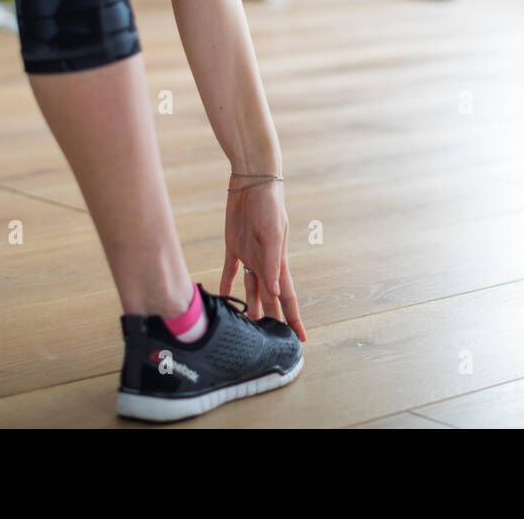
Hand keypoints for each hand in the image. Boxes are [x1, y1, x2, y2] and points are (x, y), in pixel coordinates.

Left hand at [220, 179, 306, 340]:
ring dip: (251, 307)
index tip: (299, 339)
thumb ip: (272, 262)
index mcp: (278, 262)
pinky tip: (225, 299)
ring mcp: (250, 254)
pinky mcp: (234, 245)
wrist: (252, 181)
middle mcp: (265, 262)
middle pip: (270, 298)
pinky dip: (228, 286)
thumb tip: (274, 291)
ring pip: (251, 288)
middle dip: (273, 319)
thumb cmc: (268, 204)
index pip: (287, 297)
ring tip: (249, 328)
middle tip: (270, 342)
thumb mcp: (272, 233)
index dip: (292, 318)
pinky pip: (231, 271)